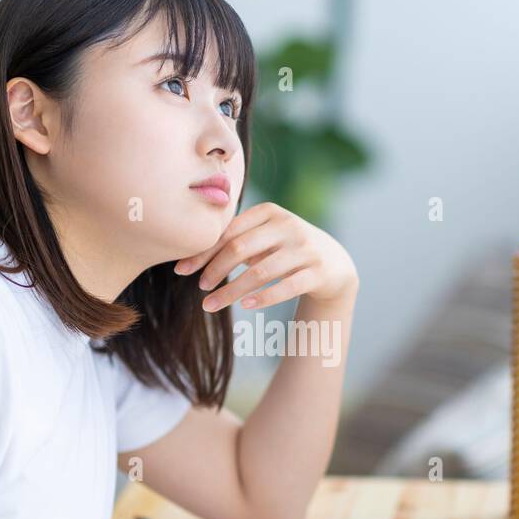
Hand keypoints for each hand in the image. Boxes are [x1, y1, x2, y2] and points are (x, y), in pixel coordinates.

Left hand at [174, 202, 358, 311]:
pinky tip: (245, 306)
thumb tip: (190, 257)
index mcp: (270, 212)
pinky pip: (286, 287)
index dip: (204, 252)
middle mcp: (289, 226)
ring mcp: (305, 249)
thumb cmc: (286, 250)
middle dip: (215, 270)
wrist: (335, 264)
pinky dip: (264, 298)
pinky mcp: (318, 272)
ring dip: (231, 291)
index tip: (182, 270)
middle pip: (241, 249)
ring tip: (210, 305)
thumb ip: (235, 240)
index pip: (229, 232)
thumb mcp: (264, 238)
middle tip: (200, 288)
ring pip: (260, 272)